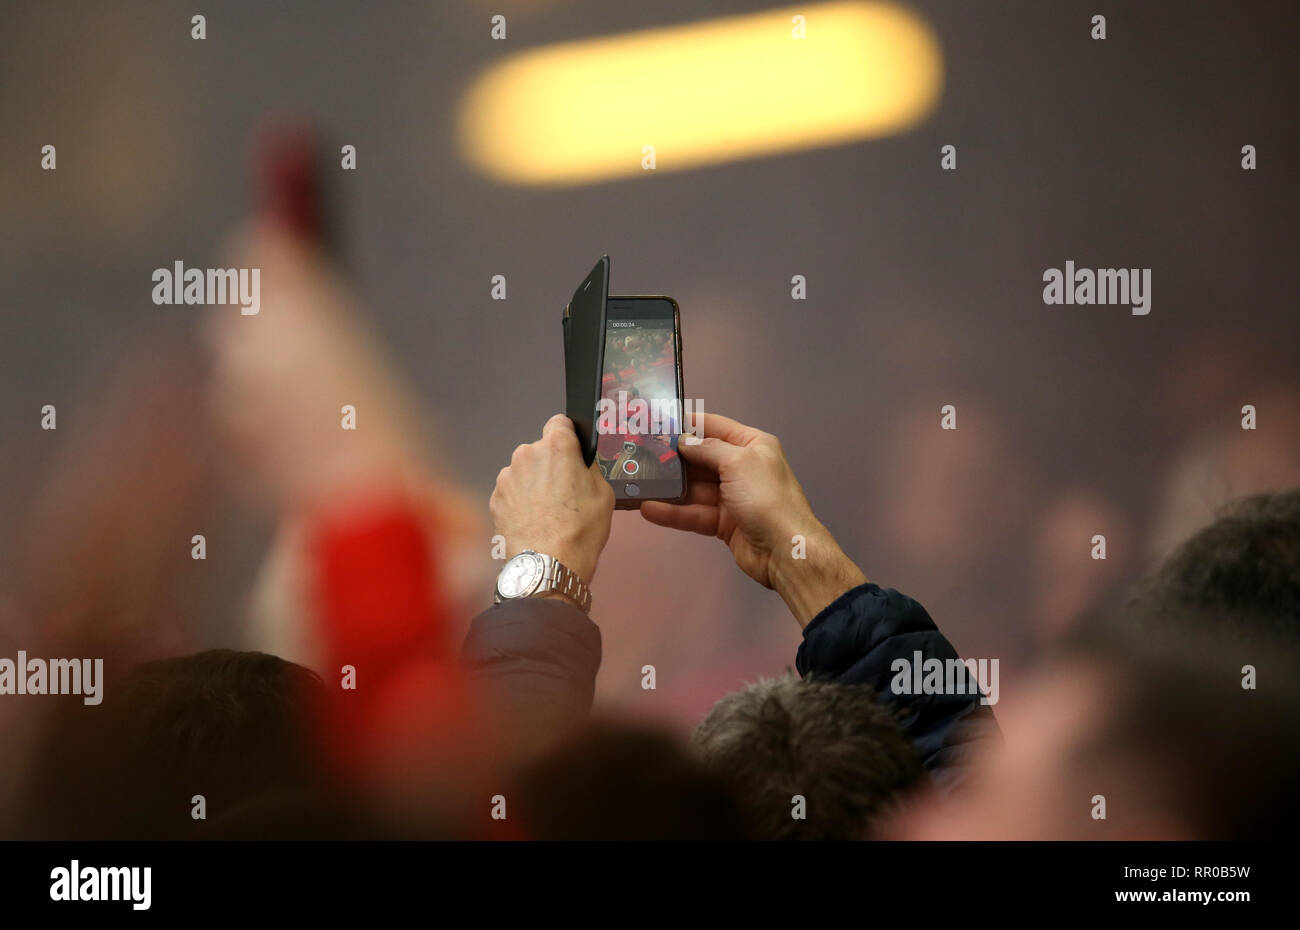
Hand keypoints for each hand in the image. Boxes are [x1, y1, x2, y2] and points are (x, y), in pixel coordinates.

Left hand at [490, 415, 614, 585]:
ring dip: (533, 484)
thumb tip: (580, 463)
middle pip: (540, 450)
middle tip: (564, 493)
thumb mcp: (604, 494)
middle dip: (551, 466)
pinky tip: (533, 521)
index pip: (560, 422)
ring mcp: (507, 476)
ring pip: (524, 472)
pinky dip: (520, 502)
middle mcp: (527, 454)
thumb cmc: (580, 531)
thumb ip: (589, 469)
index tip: (571, 452)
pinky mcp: (495, 498)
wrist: (548, 564)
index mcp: (557, 447)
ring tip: (547, 512)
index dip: (568, 437)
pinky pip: (511, 492)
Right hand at [640, 413, 865, 625]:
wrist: (784, 551)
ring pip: (694, 488)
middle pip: (701, 458)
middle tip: (638, 453)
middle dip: (673, 457)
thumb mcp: (738, 462)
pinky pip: (694, 513)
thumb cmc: (765, 497)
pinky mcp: (722, 523)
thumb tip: (684, 440)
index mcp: (752, 446)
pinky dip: (673, 512)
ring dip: (669, 487)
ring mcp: (731, 496)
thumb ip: (707, 449)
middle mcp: (741, 468)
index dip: (689, 423)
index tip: (658, 422)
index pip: (715, 427)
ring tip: (638, 483)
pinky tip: (649, 509)